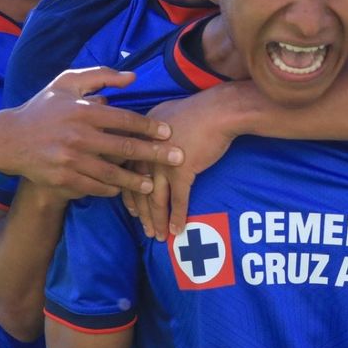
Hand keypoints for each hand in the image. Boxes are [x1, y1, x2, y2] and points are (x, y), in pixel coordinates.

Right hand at [0, 67, 183, 198]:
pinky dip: (110, 189)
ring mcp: (69, 160)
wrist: (9, 139)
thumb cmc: (44, 107)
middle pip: (124, 147)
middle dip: (155, 154)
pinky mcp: (62, 179)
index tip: (169, 132)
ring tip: (153, 184)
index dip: (150, 127)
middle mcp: (78, 136)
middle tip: (178, 158)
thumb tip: (133, 77)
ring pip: (111, 173)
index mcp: (82, 111)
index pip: (124, 119)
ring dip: (135, 180)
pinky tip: (123, 190)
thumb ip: (101, 76)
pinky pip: (94, 187)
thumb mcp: (67, 82)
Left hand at [121, 87, 239, 239]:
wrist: (219, 111)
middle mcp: (147, 153)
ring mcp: (162, 164)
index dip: (130, 195)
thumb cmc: (197, 111)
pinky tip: (178, 230)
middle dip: (142, 214)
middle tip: (146, 230)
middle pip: (139, 190)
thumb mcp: (166, 116)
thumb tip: (153, 142)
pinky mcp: (181, 171)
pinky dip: (178, 217)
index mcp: (140, 140)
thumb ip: (154, 132)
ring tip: (159, 237)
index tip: (132, 211)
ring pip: (156, 199)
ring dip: (157, 221)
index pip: (128, 173)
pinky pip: (178, 200)